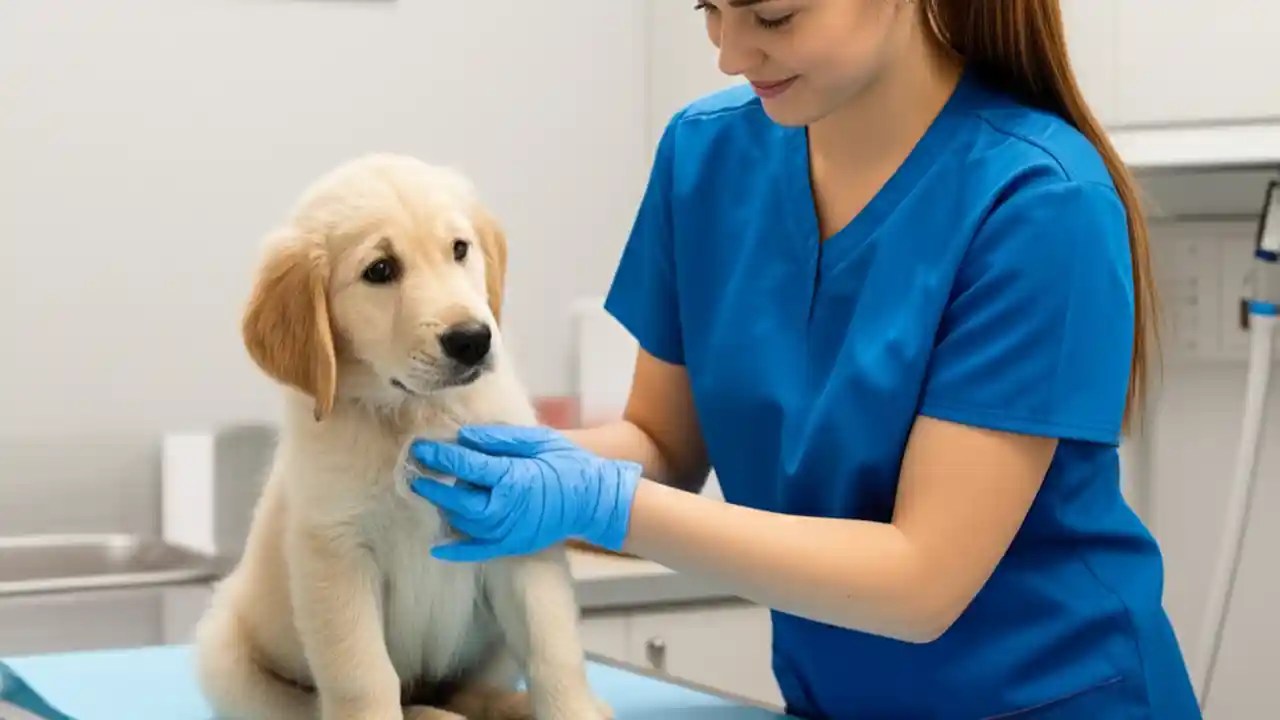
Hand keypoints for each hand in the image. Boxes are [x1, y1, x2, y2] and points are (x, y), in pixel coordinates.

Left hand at [407, 425, 641, 561]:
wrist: (594, 499)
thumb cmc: (566, 462)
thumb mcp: (536, 440)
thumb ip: (499, 439)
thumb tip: (463, 438)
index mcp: (512, 477)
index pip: (466, 467)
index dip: (439, 457)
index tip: (418, 447)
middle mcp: (506, 507)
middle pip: (457, 499)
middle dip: (432, 484)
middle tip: (413, 470)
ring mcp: (508, 530)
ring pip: (464, 523)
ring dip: (443, 508)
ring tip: (428, 492)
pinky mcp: (512, 544)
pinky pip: (478, 550)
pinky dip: (456, 550)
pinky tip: (438, 544)